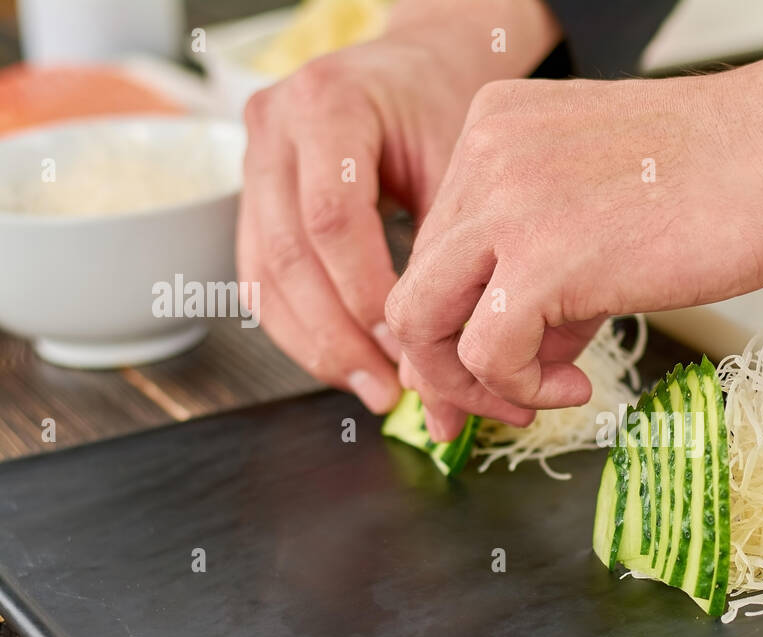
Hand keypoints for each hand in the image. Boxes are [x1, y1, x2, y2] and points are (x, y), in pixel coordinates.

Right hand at [237, 0, 559, 412]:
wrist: (416, 68)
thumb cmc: (443, 109)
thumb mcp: (458, 161)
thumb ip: (447, 250)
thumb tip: (443, 358)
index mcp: (327, 105)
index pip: (334, 219)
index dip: (367, 294)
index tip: (408, 345)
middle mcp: (273, 127)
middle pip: (290, 256)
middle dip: (339, 337)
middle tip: (387, 390)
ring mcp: (251, 159)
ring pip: (264, 276)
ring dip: (316, 345)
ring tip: (369, 388)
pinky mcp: (250, 196)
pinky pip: (259, 277)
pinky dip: (298, 328)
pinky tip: (341, 361)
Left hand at [385, 10, 762, 438]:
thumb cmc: (728, 177)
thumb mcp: (605, 209)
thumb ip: (548, 268)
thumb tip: (528, 350)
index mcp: (495, 135)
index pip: (436, 250)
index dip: (455, 324)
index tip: (491, 370)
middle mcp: (484, 159)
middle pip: (412, 288)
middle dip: (446, 366)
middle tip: (496, 404)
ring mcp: (507, 204)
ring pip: (422, 322)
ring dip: (475, 384)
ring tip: (543, 396)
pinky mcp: (543, 257)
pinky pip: (485, 351)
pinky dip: (520, 387)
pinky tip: (574, 388)